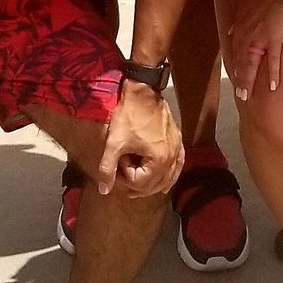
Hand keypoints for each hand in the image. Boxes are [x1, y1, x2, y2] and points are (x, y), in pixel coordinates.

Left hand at [95, 82, 181, 197]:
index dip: (124, 177)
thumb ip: (108, 168)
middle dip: (136, 184)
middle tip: (122, 173)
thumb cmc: (129, 116)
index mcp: (158, 160)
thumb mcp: (114, 143)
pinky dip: (169, 175)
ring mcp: (177, 150)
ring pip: (167, 179)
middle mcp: (172, 158)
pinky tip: (164, 178)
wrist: (143, 92)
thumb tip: (104, 190)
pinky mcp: (178, 142)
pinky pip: (177, 166)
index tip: (118, 161)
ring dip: (152, 183)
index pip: (140, 184)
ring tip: (136, 177)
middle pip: (154, 185)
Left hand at [226, 0, 282, 95]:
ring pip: (251, 64)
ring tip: (247, 95)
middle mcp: (246, 35)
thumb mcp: (245, 4)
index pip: (235, 51)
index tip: (235, 77)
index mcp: (240, 27)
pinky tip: (273, 86)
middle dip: (239, 79)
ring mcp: (259, 38)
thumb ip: (237, 20)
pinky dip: (272, 73)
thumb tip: (231, 31)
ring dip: (248, 81)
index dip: (235, 65)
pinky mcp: (274, 39)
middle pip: (240, 61)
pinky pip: (273, 60)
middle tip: (239, 95)